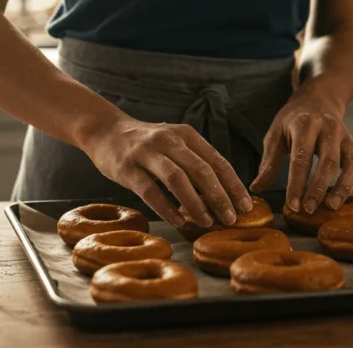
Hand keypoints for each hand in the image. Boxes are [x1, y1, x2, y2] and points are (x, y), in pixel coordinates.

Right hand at [85, 117, 252, 226]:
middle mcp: (169, 140)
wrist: (106, 131)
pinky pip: (149, 191)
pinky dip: (166, 208)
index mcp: (187, 135)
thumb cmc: (148, 145)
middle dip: (220, 196)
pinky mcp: (127, 168)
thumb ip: (196, 163)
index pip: (217, 161)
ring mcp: (146, 153)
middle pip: (201, 169)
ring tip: (207, 222)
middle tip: (231, 218)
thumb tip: (225, 196)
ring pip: (176, 179)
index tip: (246, 206)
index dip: (234, 185)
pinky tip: (178, 221)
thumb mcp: (175, 145)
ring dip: (195, 203)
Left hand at [250, 86, 352, 213]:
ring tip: (334, 205)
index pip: (301, 157)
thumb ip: (268, 163)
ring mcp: (347, 136)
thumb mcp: (275, 135)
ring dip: (346, 186)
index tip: (292, 205)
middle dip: (319, 188)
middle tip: (309, 209)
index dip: (297, 184)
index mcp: (305, 124)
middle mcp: (330, 128)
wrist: (317, 100)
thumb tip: (256, 189)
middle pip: (329, 160)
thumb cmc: (292, 122)